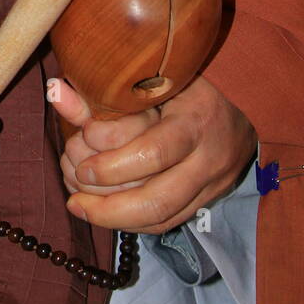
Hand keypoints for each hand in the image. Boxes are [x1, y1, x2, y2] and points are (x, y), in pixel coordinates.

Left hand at [49, 75, 256, 233]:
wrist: (249, 102)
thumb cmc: (187, 81)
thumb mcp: (151, 80)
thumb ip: (101, 93)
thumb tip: (54, 91)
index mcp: (195, 119)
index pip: (153, 151)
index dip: (111, 162)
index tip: (79, 152)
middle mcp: (208, 157)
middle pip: (157, 199)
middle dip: (108, 204)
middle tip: (74, 193)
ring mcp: (212, 184)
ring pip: (163, 218)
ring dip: (115, 220)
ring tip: (80, 208)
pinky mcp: (209, 200)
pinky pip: (169, 223)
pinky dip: (133, 223)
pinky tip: (106, 214)